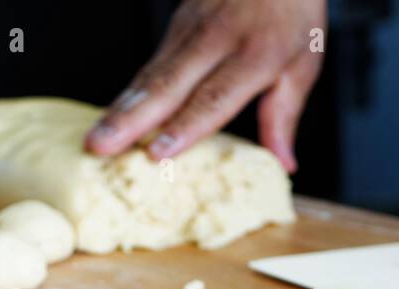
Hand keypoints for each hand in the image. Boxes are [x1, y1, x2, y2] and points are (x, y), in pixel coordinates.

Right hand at [84, 0, 326, 172]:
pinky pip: (150, 65)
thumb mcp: (304, 61)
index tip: (157, 152)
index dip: (185, 126)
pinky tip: (110, 116)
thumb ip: (285, 114)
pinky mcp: (176, 25)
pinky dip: (128, 94)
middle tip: (101, 147)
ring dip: (121, 108)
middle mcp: (217, 40)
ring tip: (95, 138)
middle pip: (168, 85)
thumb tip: (283, 163)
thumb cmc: (290, 13)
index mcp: (256, 53)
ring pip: (150, 74)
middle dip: (132, 120)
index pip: (215, 96)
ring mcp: (191, 29)